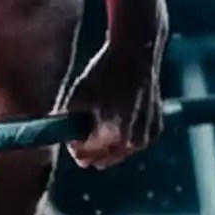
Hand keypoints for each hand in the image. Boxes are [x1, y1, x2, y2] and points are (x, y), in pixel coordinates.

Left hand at [64, 30, 166, 169]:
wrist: (136, 54)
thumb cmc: (102, 74)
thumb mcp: (75, 97)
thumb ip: (65, 124)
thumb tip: (58, 141)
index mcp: (113, 136)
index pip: (82, 155)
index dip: (73, 141)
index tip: (73, 123)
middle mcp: (134, 143)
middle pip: (100, 160)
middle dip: (89, 144)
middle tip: (88, 118)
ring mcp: (147, 139)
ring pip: (115, 154)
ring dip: (106, 140)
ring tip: (105, 110)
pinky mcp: (155, 132)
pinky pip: (131, 144)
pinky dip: (123, 133)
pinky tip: (121, 111)